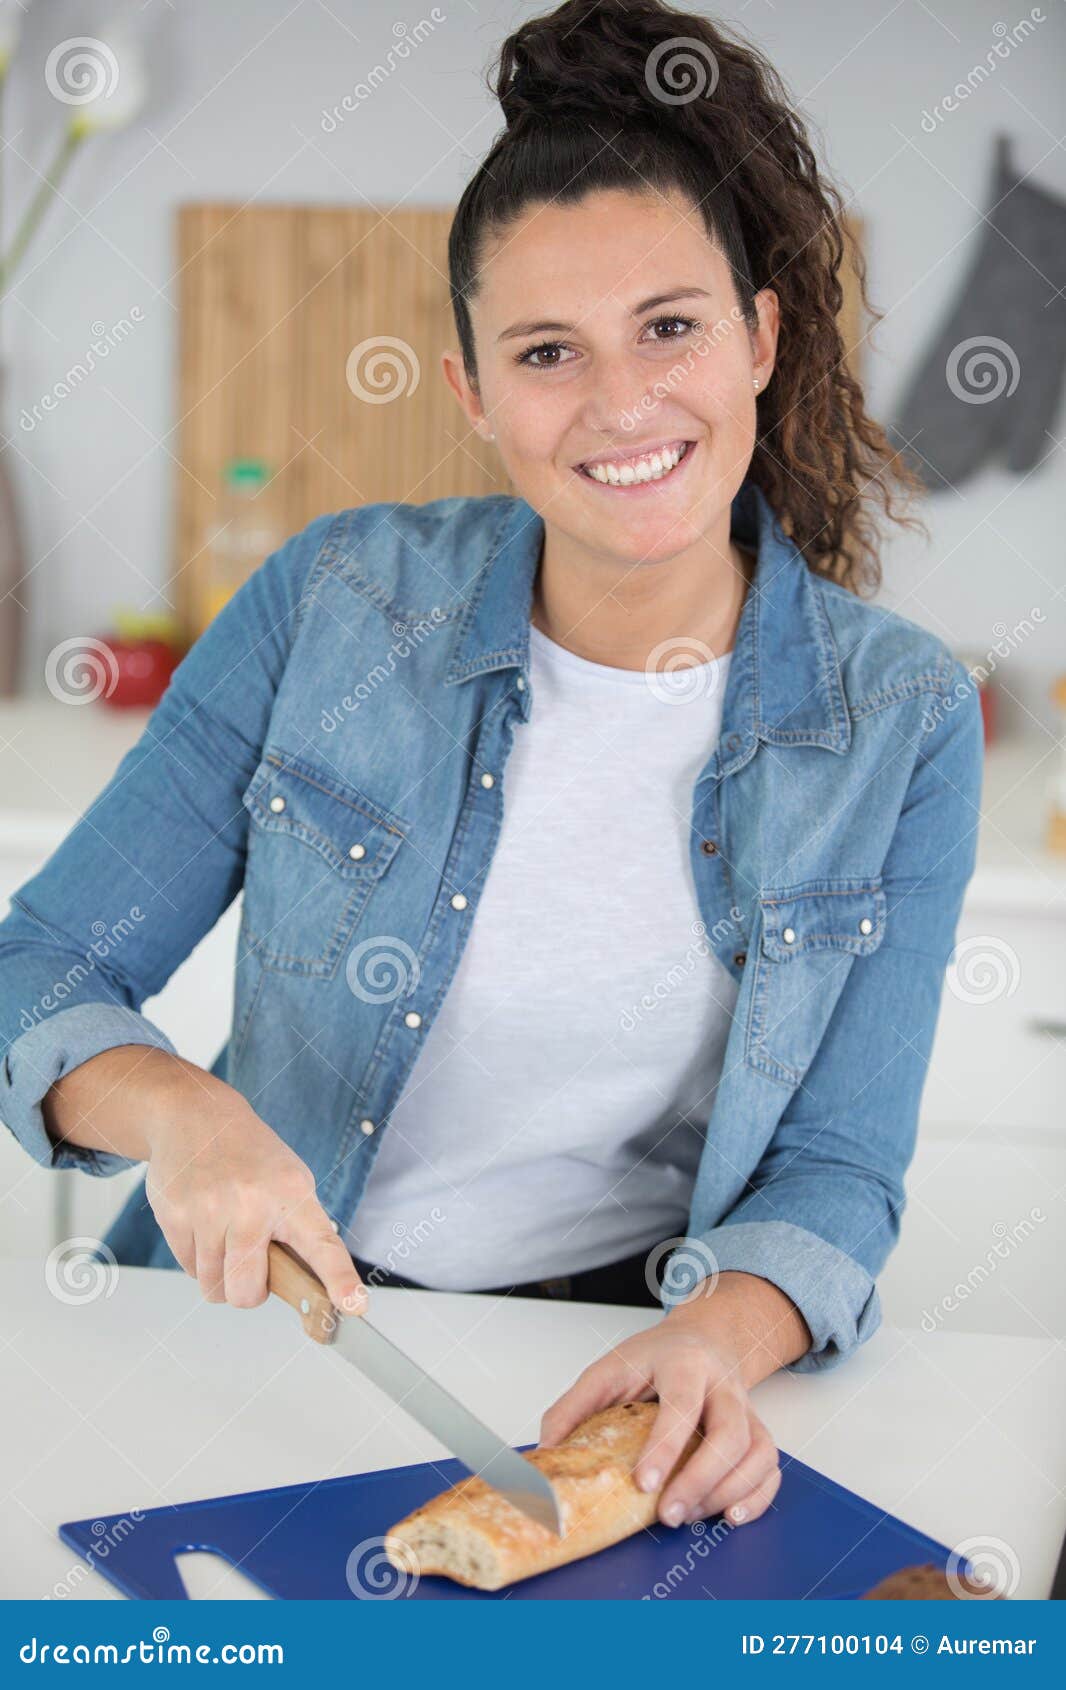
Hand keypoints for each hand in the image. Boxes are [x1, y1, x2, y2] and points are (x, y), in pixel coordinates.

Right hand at [141, 1062, 366, 1315]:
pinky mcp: (175, 1215)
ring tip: (224, 1238)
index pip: (322, 1245)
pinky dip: (198, 1260)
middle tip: (251, 1267)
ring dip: (220, 1277)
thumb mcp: (291, 1179)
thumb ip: (301, 1228)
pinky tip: (203, 1226)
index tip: (354, 1305)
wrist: (196, 1115)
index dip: (340, 1279)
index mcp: (293, 1194)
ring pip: (213, 1287)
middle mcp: (252, 1204)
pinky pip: (188, 1270)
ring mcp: (209, 1211)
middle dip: (248, 1292)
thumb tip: (312, 1285)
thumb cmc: (250, 1155)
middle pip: (246, 1292)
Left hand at [538, 1302, 780, 1528]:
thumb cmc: (654, 1358)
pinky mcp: (759, 1429)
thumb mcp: (609, 1367)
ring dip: (727, 1492)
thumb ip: (575, 1405)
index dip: (665, 1447)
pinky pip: (770, 1466)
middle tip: (668, 1515)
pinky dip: (758, 1496)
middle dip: (700, 1480)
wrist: (704, 1336)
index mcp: (682, 1362)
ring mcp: (746, 1407)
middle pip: (729, 1433)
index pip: (681, 1405)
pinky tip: (730, 1517)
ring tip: (690, 1517)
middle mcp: (722, 1384)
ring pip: (756, 1451)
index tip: (643, 1483)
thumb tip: (546, 1451)